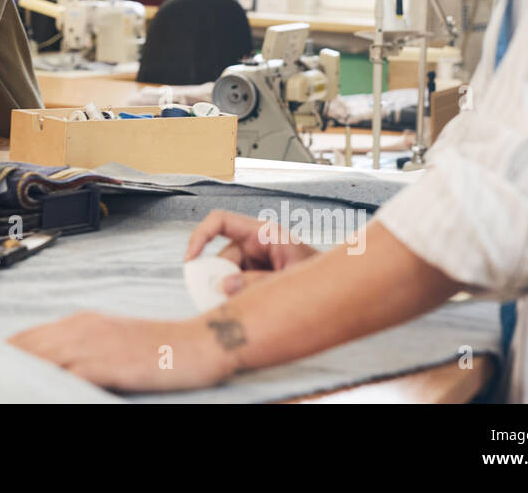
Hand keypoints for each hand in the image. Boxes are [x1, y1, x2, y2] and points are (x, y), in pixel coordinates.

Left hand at [9, 312, 225, 391]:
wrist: (201, 343)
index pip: (29, 338)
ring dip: (14, 374)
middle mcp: (83, 328)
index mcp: (83, 322)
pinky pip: (66, 376)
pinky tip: (30, 392)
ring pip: (39, 359)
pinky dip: (46, 385)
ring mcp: (94, 344)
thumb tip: (56, 368)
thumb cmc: (162, 349)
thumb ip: (85, 353)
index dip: (4, 353)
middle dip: (0, 364)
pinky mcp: (107, 364)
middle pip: (26, 346)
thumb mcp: (116, 345)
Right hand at [185, 210, 318, 294]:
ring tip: (250, 306)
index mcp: (264, 233)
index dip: (200, 236)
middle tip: (225, 301)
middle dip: (220, 280)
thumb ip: (256, 283)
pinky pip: (235, 284)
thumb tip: (223, 286)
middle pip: (222, 258)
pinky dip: (236, 297)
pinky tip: (249, 305)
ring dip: (231, 293)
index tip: (190, 260)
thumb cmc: (319, 279)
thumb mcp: (288, 279)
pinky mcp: (255, 274)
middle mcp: (255, 243)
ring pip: (226, 275)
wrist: (337, 292)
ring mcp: (254, 259)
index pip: (221, 221)